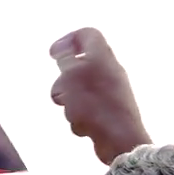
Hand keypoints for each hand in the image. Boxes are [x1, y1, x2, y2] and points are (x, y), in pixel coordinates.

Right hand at [48, 29, 147, 165]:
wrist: (120, 140)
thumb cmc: (94, 103)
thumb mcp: (73, 75)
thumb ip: (66, 58)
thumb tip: (64, 46)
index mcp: (103, 56)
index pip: (87, 34)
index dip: (68, 39)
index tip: (53, 55)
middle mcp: (109, 71)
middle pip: (79, 65)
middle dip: (63, 81)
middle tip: (60, 93)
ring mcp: (110, 92)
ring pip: (79, 90)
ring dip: (70, 101)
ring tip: (73, 112)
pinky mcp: (109, 112)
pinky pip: (87, 108)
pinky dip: (81, 117)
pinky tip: (84, 126)